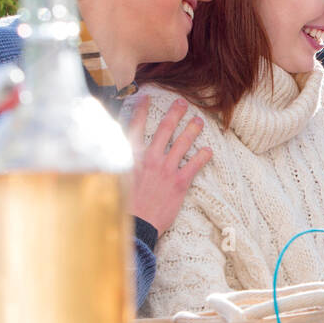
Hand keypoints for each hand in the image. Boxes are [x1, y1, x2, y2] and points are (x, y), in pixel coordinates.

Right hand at [125, 98, 212, 233]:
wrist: (136, 224)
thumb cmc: (124, 204)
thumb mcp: (115, 179)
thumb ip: (119, 163)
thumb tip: (118, 153)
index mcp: (132, 157)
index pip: (135, 127)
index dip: (141, 110)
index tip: (146, 98)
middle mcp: (150, 159)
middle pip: (164, 129)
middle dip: (174, 113)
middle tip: (182, 102)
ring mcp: (166, 169)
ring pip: (182, 142)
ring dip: (192, 129)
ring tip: (199, 121)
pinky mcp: (179, 182)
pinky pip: (195, 165)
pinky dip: (203, 156)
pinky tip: (209, 150)